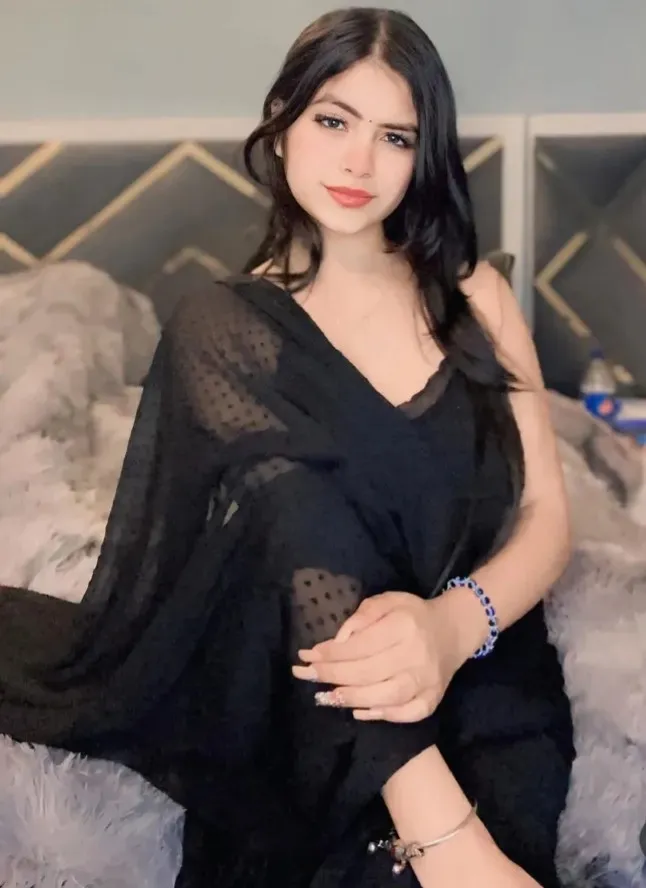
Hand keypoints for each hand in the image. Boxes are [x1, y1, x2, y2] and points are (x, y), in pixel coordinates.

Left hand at [292, 590, 471, 722]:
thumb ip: (362, 616)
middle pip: (368, 672)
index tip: (308, 655)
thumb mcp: (387, 601)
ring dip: (351, 698)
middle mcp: (417, 655)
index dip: (332, 653)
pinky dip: (383, 716)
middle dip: (332, 675)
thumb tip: (338, 642)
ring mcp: (427, 681)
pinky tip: (359, 711)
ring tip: (327, 696)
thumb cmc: (412, 615)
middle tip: (307, 676)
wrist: (452, 631)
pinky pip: (407, 714)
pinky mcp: (433, 699)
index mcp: (404, 626)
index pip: (361, 645)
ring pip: (386, 697)